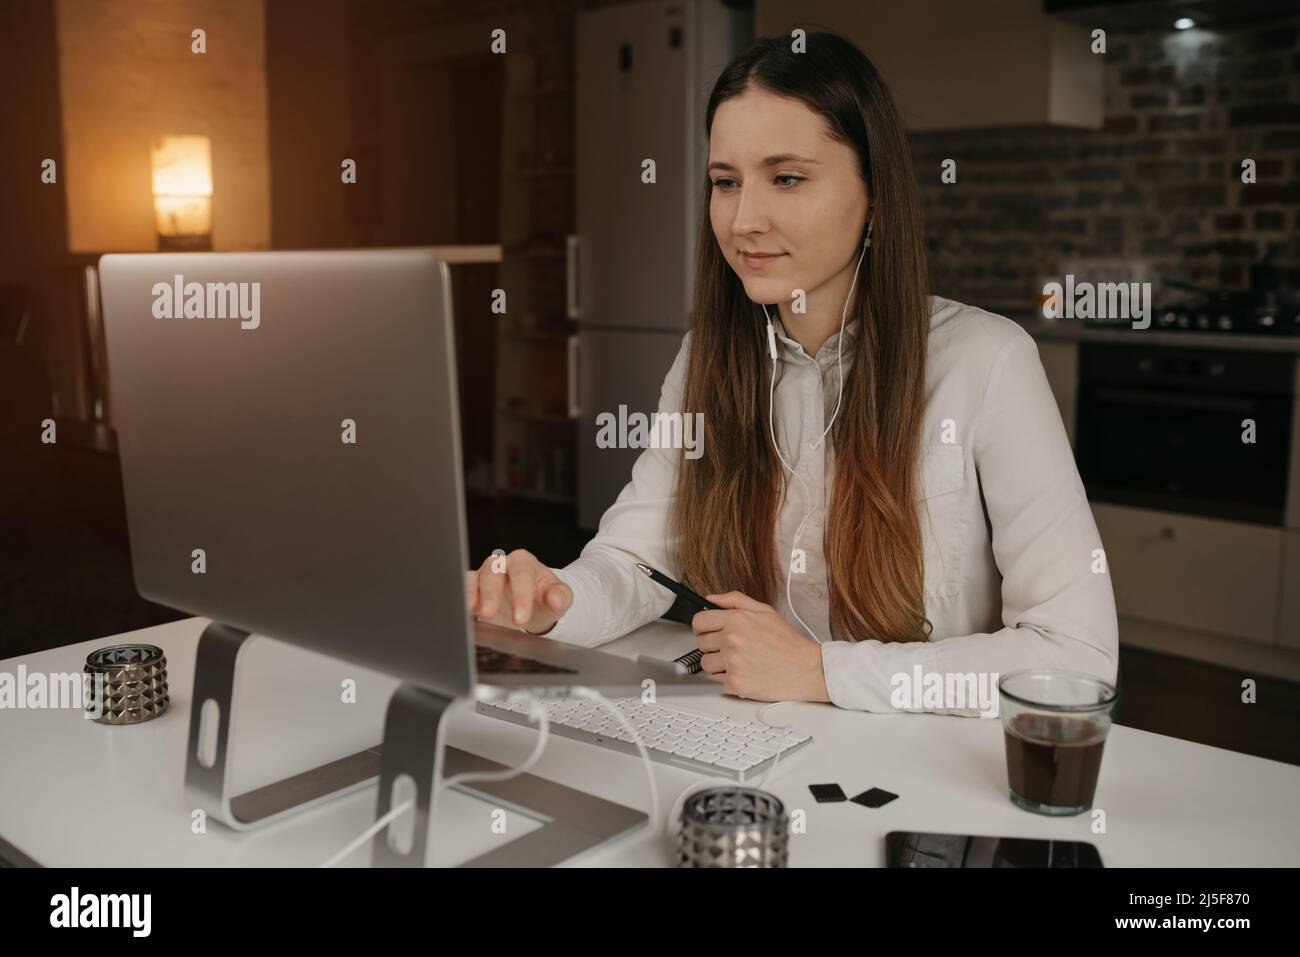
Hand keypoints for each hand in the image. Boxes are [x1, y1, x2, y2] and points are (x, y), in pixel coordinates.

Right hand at [466, 549, 572, 634]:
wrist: (532, 605)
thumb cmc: (544, 597)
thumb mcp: (559, 597)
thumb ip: (560, 597)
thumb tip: (555, 600)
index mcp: (523, 562)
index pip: (521, 574)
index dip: (520, 596)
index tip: (521, 619)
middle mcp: (500, 565)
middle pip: (492, 573)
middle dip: (490, 594)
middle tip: (490, 614)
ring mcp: (483, 576)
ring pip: (472, 579)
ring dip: (470, 594)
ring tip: (470, 610)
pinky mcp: (472, 590)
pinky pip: (462, 590)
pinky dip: (460, 600)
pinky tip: (462, 613)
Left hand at [692, 591, 829, 701]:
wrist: (806, 669)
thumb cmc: (788, 642)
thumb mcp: (764, 611)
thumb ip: (735, 601)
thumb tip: (711, 598)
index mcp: (736, 620)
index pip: (699, 622)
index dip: (702, 627)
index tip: (707, 631)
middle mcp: (732, 641)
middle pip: (700, 643)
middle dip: (712, 645)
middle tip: (730, 647)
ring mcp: (732, 664)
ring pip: (705, 664)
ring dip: (717, 663)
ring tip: (737, 661)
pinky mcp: (735, 684)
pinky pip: (715, 681)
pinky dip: (725, 679)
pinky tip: (742, 672)